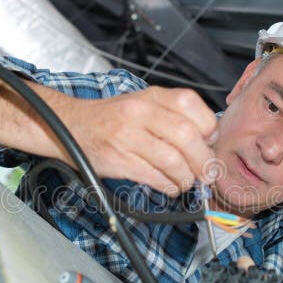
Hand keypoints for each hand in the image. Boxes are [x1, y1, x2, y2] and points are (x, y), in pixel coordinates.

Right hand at [59, 86, 217, 195]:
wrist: (73, 126)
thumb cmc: (115, 118)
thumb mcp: (145, 104)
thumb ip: (176, 116)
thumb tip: (209, 142)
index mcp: (151, 96)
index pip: (190, 104)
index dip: (208, 128)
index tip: (209, 143)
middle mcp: (139, 112)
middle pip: (186, 136)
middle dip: (203, 160)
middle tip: (207, 173)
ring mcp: (127, 136)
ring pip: (172, 161)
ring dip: (186, 178)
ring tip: (186, 181)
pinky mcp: (118, 160)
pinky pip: (154, 177)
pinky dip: (169, 186)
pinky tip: (170, 186)